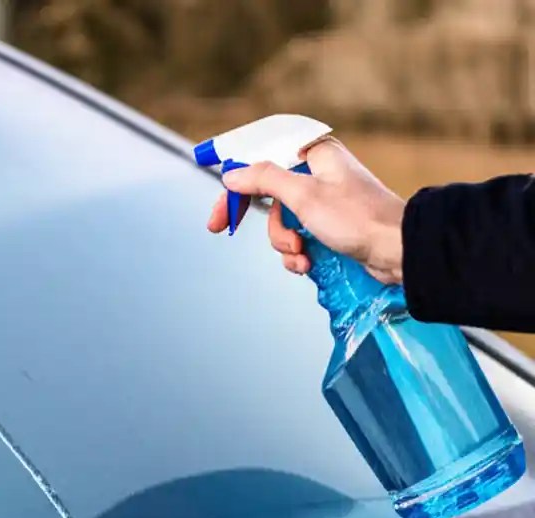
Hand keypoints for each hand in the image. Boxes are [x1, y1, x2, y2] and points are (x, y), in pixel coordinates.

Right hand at [205, 138, 407, 284]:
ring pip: (280, 221)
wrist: (400, 251)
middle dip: (260, 219)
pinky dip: (296, 254)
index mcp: (314, 154)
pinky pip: (297, 238)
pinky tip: (308, 264)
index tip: (217, 196)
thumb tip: (232, 174)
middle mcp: (318, 174)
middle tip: (221, 227)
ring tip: (300, 254)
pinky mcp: (330, 227)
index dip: (235, 178)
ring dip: (283, 243)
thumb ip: (263, 180)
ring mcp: (324, 202)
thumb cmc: (358, 218)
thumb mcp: (303, 195)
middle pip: (266, 192)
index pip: (262, 157)